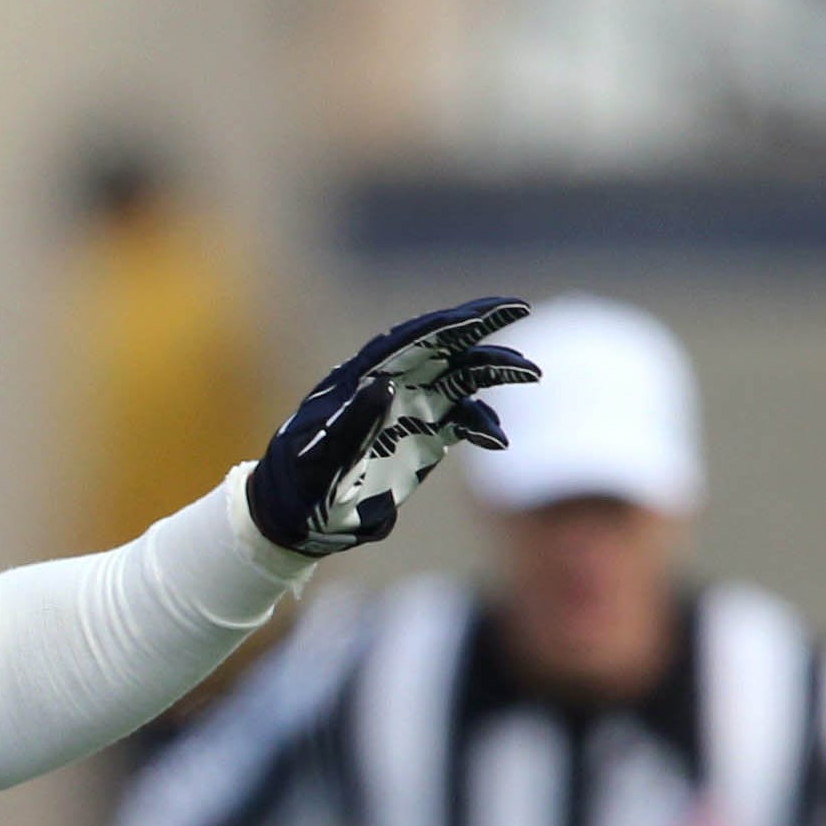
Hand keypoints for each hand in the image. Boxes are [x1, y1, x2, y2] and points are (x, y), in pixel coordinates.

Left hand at [242, 297, 537, 553]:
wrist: (294, 517)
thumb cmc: (300, 484)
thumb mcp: (323, 457)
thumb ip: (353, 422)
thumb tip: (386, 384)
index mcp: (363, 377)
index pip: (416, 338)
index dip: (455, 319)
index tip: (493, 308)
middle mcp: (389, 385)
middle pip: (442, 347)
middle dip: (482, 330)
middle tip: (522, 311)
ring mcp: (406, 410)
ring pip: (457, 379)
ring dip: (492, 372)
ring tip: (530, 372)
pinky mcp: (418, 438)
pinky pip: (458, 420)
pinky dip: (480, 424)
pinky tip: (496, 439)